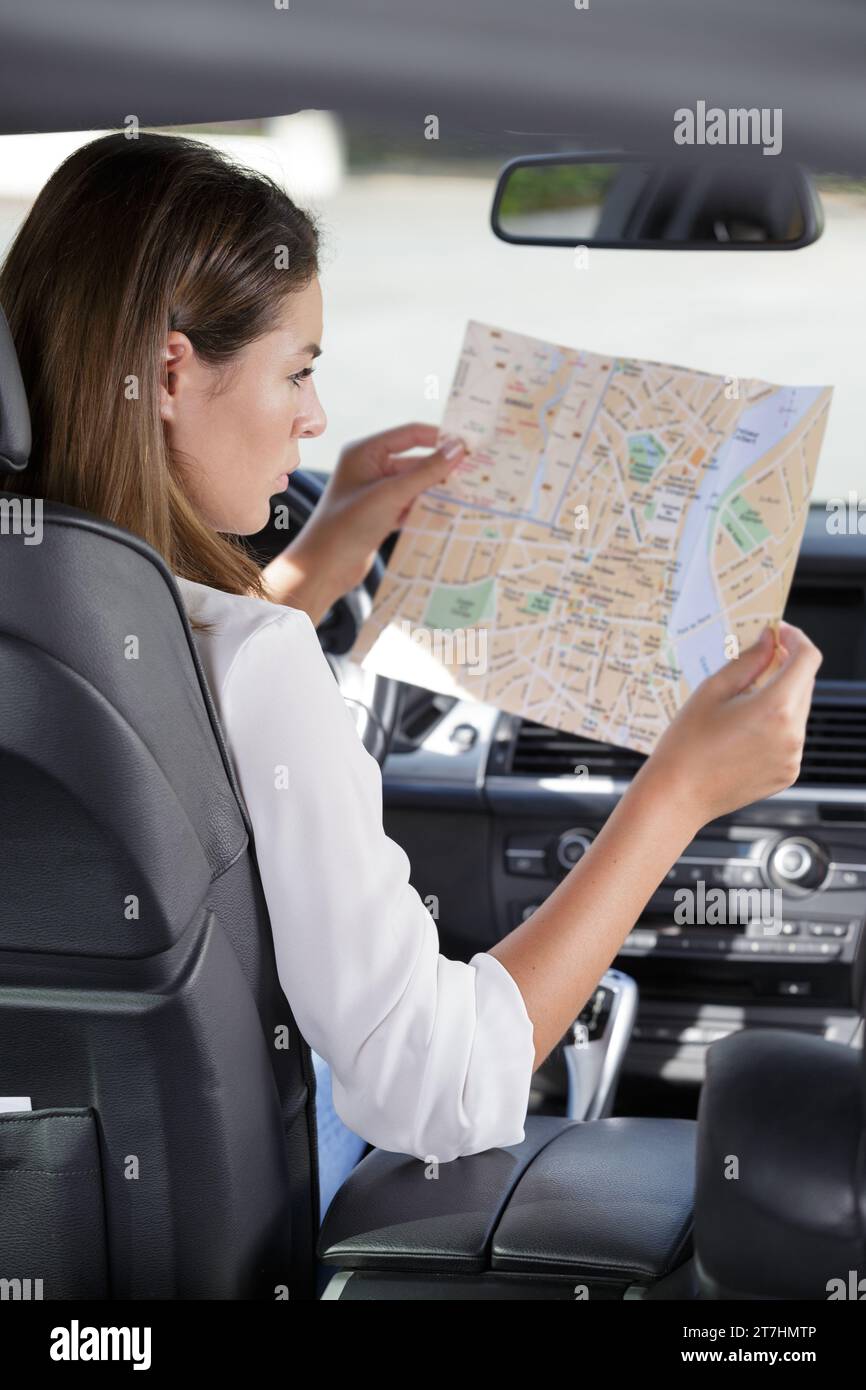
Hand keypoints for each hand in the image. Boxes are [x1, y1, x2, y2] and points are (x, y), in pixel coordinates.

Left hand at [266, 424, 466, 621]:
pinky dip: (428, 508)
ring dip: (438, 489)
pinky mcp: (381, 514)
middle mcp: (370, 467)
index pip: (410, 434)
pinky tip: (450, 513)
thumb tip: (458, 447)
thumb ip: (426, 471)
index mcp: (365, 451)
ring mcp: (376, 492)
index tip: (470, 444)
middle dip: (443, 467)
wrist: (324, 568)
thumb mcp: (391, 494)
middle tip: (476, 472)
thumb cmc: (348, 525)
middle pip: (416, 460)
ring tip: (470, 493)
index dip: (440, 437)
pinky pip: (411, 504)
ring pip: (416, 484)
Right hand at [637, 622, 822, 827]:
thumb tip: (769, 640)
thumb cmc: (686, 743)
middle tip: (756, 661)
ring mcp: (793, 757)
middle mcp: (792, 734)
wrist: (677, 795)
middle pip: (805, 684)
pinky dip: (776, 725)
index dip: (796, 639)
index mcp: (775, 708)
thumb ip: (747, 661)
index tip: (779, 633)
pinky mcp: (787, 773)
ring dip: (780, 697)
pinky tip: (743, 731)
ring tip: (742, 704)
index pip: (808, 659)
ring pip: (798, 711)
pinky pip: (791, 737)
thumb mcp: (712, 690)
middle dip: (785, 667)